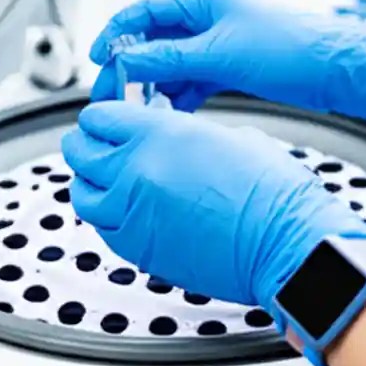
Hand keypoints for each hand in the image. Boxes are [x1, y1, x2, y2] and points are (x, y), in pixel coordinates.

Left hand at [60, 102, 365, 317]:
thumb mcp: (232, 138)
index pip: (101, 115)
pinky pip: (103, 228)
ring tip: (103, 180)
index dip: (104, 115)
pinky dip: (106, 217)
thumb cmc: (275, 195)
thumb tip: (173, 137)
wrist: (286, 245)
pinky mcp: (139, 250)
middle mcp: (137, 171)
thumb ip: (188, 135)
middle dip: (88, 144)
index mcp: (161, 134)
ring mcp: (133, 214)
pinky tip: (123, 211)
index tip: (109, 119)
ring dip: (90, 182)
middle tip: (98, 144)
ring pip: (82, 193)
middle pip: (80, 150)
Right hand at [88, 0, 365, 129]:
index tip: (98, 60)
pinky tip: (171, 115)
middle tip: (114, 96)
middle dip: (132, 68)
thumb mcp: (222, 55)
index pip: (146, 13)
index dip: (117, 35)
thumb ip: (171, 58)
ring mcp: (223, 47)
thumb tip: (127, 62)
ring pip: (174, 66)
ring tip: (140, 111)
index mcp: (207, 2)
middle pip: (156, 42)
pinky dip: (180, 98)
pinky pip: (195, 83)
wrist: (338, 72)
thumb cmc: (293, 50)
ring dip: (155, 87)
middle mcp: (212, 21)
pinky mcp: (235, 71)